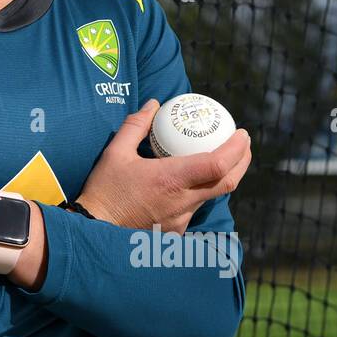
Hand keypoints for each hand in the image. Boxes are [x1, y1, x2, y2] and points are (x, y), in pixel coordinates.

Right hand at [76, 98, 251, 234]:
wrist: (94, 231)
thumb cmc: (104, 191)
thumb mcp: (115, 153)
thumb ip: (136, 126)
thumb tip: (154, 105)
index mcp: (171, 179)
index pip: (217, 164)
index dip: (237, 148)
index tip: (242, 133)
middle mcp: (183, 201)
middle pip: (228, 182)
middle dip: (242, 161)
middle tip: (242, 143)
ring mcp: (182, 218)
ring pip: (213, 195)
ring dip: (223, 176)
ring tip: (221, 158)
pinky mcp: (176, 230)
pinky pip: (196, 207)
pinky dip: (201, 191)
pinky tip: (192, 183)